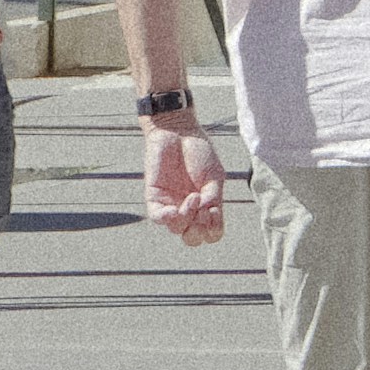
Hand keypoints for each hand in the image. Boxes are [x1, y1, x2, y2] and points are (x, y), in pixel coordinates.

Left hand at [144, 118, 227, 248]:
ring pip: (177, 228)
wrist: (178, 131)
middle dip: (199, 231)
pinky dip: (166, 218)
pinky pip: (157, 217)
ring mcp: (171, 205)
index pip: (210, 233)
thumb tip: (208, 216)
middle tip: (203, 211)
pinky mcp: (155, 198)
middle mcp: (188, 210)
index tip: (215, 211)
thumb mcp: (215, 175)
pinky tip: (173, 210)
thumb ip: (214, 197)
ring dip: (187, 217)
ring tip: (193, 197)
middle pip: (192, 238)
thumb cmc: (199, 152)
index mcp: (205, 207)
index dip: (214, 230)